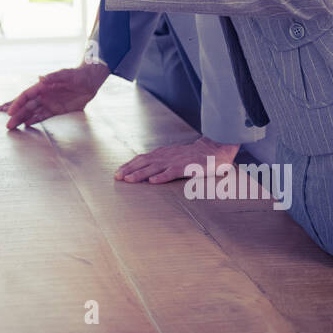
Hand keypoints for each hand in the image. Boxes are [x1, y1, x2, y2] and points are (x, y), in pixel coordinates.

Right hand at [0, 62, 110, 129]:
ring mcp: (49, 103)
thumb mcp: (67, 74)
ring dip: (22, 119)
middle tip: (8, 125)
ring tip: (12, 127)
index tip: (10, 111)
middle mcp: (43, 95)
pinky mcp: (56, 110)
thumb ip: (54, 76)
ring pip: (32, 112)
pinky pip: (42, 116)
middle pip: (27, 106)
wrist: (89, 82)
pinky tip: (26, 125)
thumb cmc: (77, 75)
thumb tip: (41, 78)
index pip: (26, 95)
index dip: (18, 103)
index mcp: (43, 86)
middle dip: (17, 115)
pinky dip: (34, 120)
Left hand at [115, 137, 240, 183]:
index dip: (129, 165)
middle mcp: (166, 156)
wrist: (215, 150)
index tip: (118, 173)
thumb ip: (162, 163)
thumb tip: (147, 172)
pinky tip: (153, 181)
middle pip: (144, 162)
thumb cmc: (193, 156)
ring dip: (140, 174)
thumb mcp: (174, 157)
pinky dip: (162, 176)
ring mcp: (176, 161)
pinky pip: (172, 172)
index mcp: (163, 154)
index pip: (142, 158)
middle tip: (117, 177)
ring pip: (154, 167)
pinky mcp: (187, 167)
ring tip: (129, 180)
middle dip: (129, 170)